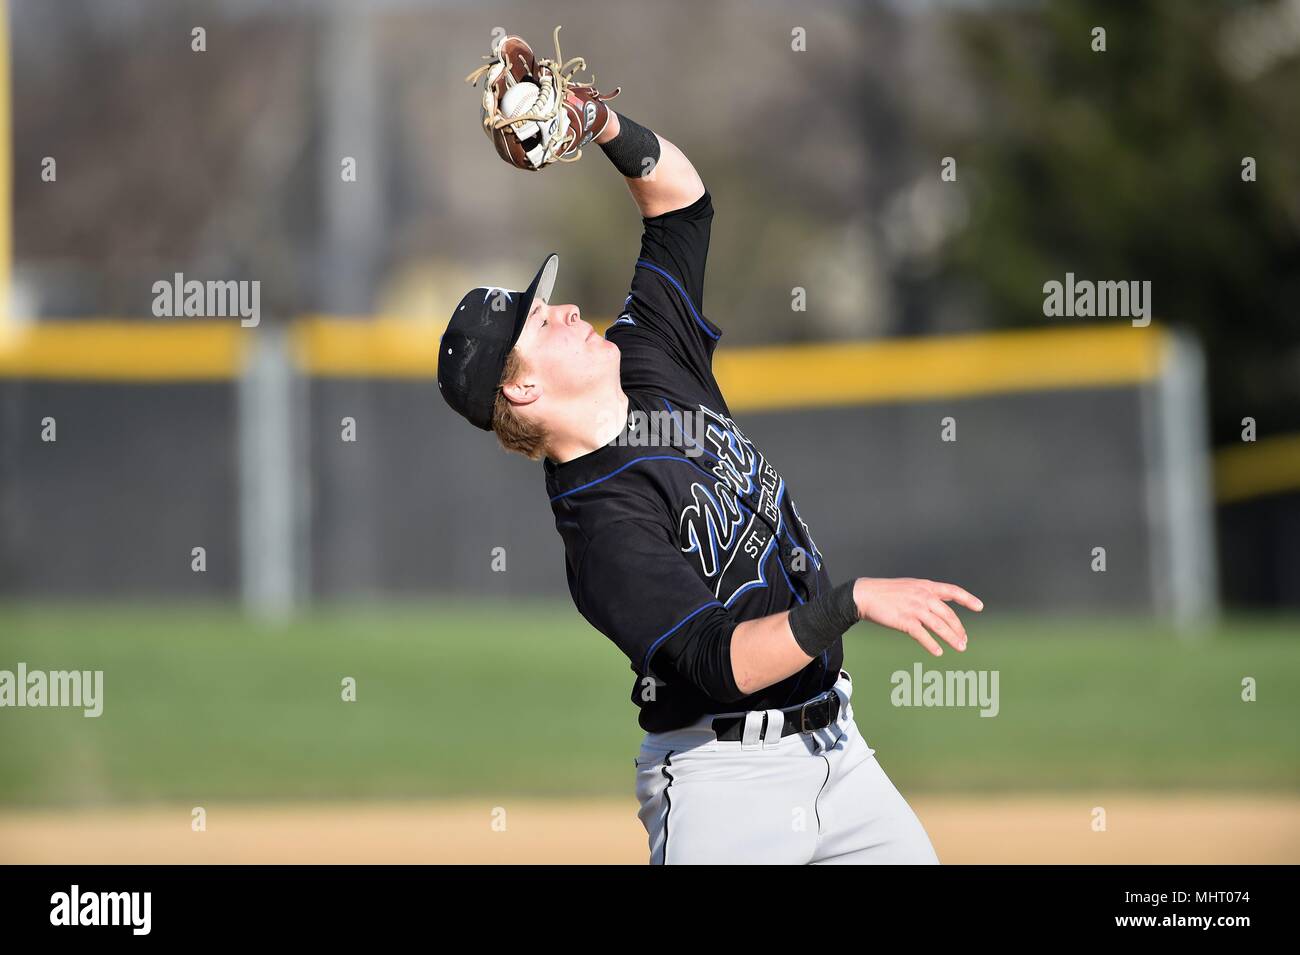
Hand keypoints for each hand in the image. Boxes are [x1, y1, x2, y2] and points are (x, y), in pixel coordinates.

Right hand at [852, 577, 982, 656]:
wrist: (864, 595)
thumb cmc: (884, 592)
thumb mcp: (908, 587)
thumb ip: (923, 595)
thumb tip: (935, 606)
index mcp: (925, 586)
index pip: (952, 591)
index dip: (967, 599)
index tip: (980, 606)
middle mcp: (923, 596)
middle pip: (948, 614)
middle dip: (959, 629)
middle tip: (964, 641)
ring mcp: (914, 608)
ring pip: (939, 626)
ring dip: (952, 638)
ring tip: (960, 648)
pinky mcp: (904, 621)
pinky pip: (922, 635)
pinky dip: (932, 644)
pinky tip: (938, 652)